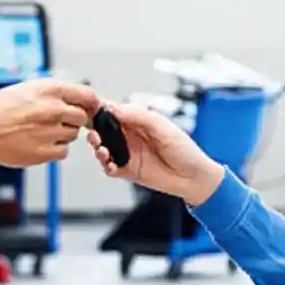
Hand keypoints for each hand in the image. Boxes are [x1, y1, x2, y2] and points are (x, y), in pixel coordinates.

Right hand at [0, 78, 100, 167]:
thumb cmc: (2, 107)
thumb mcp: (30, 88)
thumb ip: (56, 93)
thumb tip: (79, 99)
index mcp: (51, 90)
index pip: (88, 96)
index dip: (91, 104)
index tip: (89, 109)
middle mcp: (54, 109)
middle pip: (82, 117)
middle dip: (73, 120)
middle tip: (57, 122)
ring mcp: (50, 132)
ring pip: (72, 135)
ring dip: (62, 135)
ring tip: (40, 131)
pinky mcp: (44, 152)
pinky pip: (63, 152)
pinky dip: (55, 149)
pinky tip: (38, 143)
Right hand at [86, 102, 223, 206]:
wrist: (194, 177)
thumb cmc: (184, 149)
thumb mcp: (161, 126)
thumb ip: (137, 116)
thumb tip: (114, 108)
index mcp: (137, 121)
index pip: (113, 111)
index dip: (100, 110)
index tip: (90, 109)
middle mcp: (129, 136)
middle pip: (102, 129)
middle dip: (93, 129)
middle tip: (92, 133)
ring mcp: (127, 154)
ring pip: (102, 148)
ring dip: (97, 147)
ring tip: (100, 148)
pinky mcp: (127, 171)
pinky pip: (109, 167)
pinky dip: (105, 165)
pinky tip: (109, 164)